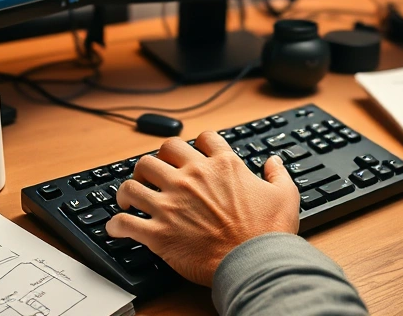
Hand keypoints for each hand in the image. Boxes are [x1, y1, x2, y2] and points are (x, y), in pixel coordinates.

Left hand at [106, 131, 300, 286]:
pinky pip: (124, 223)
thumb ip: (278, 174)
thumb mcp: (285, 195)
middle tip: (155, 175)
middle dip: (156, 161)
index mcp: (222, 165)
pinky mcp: (158, 232)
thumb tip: (274, 162)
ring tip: (130, 198)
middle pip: (160, 152)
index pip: (202, 138)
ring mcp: (172, 203)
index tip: (190, 155)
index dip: (194, 144)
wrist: (255, 264)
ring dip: (129, 189)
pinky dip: (116, 225)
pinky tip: (118, 228)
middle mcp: (193, 178)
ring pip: (133, 182)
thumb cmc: (269, 232)